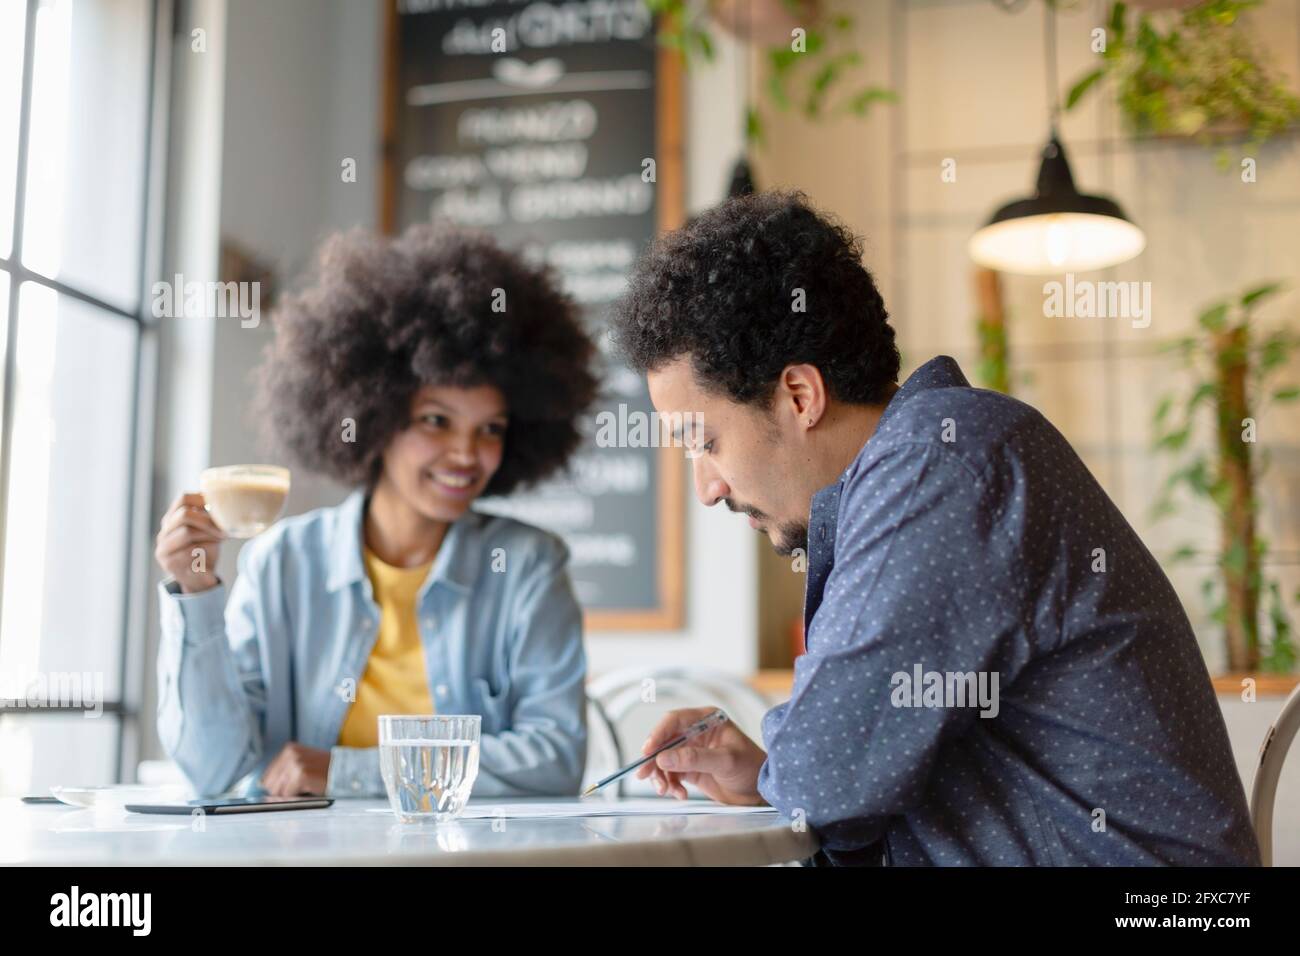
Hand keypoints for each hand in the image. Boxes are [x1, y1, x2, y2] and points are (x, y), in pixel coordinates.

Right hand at [154, 492, 223, 592]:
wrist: (199, 580)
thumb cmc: (205, 551)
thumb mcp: (207, 531)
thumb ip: (209, 517)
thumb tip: (229, 503)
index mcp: (172, 520)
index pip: (183, 499)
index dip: (203, 499)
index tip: (220, 506)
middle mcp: (164, 533)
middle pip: (184, 515)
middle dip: (208, 520)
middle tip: (224, 529)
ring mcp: (164, 548)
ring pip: (187, 532)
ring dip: (208, 536)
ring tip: (220, 540)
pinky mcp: (170, 563)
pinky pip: (190, 551)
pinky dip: (205, 551)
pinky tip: (209, 555)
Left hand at [261, 743, 330, 795]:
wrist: (345, 771)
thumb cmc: (324, 770)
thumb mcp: (302, 763)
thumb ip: (283, 771)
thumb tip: (261, 786)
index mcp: (289, 749)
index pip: (267, 776)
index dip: (275, 787)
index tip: (286, 790)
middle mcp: (290, 754)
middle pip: (270, 785)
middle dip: (282, 791)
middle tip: (300, 788)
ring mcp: (295, 764)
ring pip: (278, 792)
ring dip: (291, 794)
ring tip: (305, 787)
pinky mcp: (301, 775)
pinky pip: (289, 795)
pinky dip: (298, 796)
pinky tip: (310, 789)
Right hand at [636, 706, 768, 805]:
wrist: (761, 790)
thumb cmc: (751, 767)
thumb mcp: (725, 760)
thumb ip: (694, 758)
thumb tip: (663, 758)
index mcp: (706, 720)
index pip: (674, 721)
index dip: (658, 734)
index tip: (648, 751)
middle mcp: (696, 733)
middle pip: (664, 741)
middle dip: (654, 759)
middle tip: (646, 774)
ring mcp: (691, 751)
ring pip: (664, 760)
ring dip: (661, 776)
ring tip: (667, 790)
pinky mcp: (690, 769)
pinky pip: (670, 774)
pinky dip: (670, 785)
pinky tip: (679, 794)